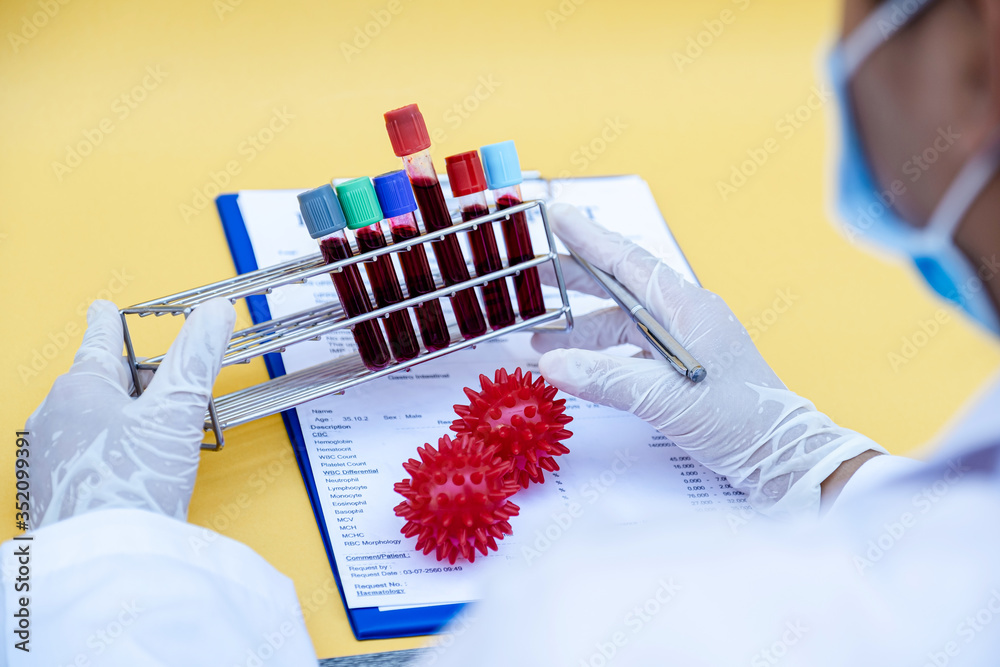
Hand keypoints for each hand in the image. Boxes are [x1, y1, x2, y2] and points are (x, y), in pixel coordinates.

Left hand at [28, 298, 235, 527]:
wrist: (102, 559)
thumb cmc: (132, 484)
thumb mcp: (178, 410)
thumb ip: (197, 356)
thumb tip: (216, 312)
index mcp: (80, 387)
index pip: (99, 340)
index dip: (107, 322)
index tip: (102, 308)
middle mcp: (54, 415)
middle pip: (101, 382)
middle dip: (136, 385)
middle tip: (169, 400)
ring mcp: (48, 453)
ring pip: (92, 419)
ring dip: (126, 421)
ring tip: (158, 444)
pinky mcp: (53, 486)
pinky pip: (85, 452)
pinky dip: (112, 452)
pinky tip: (135, 472)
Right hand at [533, 204, 883, 515]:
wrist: (781, 456)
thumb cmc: (740, 420)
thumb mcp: (667, 398)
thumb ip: (607, 379)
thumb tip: (551, 364)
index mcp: (686, 308)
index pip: (627, 262)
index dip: (588, 238)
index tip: (555, 214)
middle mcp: (683, 318)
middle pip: (618, 289)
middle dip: (572, 284)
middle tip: (529, 279)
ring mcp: (682, 344)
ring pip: (620, 325)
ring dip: (580, 333)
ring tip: (538, 345)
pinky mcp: (680, 371)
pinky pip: (630, 352)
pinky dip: (599, 358)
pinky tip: (576, 371)